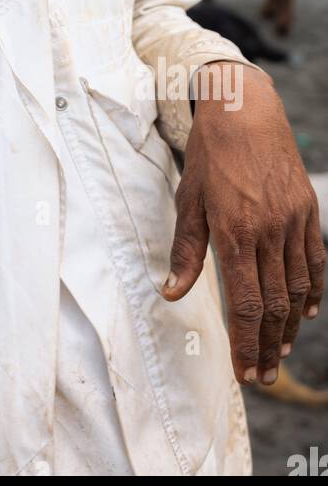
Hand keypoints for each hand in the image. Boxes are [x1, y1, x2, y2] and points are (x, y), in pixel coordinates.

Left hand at [163, 61, 324, 385]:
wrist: (245, 110)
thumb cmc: (211, 155)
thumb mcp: (188, 199)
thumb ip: (184, 250)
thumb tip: (171, 293)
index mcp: (234, 232)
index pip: (245, 303)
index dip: (245, 343)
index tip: (244, 371)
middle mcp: (269, 231)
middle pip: (274, 304)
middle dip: (267, 346)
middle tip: (263, 375)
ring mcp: (293, 222)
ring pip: (298, 287)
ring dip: (290, 325)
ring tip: (279, 351)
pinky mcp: (308, 211)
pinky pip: (315, 260)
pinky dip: (313, 290)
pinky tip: (305, 311)